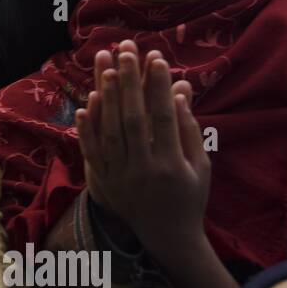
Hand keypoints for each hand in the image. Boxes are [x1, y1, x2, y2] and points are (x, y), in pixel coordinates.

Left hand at [75, 40, 209, 257]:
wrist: (167, 236)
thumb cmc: (190, 196)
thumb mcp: (200, 165)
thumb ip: (189, 129)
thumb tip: (180, 89)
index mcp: (172, 165)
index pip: (164, 118)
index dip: (159, 87)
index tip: (156, 58)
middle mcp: (143, 169)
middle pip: (133, 118)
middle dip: (130, 82)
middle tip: (126, 50)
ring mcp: (120, 176)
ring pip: (110, 132)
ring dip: (108, 97)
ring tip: (106, 66)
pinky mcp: (104, 182)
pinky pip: (92, 152)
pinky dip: (87, 128)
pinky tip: (86, 104)